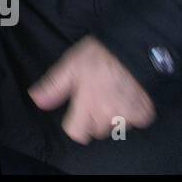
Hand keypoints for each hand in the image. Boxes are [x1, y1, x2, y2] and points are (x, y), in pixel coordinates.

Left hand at [29, 36, 155, 144]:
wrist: (131, 47)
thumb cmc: (98, 54)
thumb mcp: (69, 66)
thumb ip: (53, 87)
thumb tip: (37, 101)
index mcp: (87, 104)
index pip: (77, 134)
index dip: (76, 125)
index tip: (78, 114)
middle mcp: (108, 114)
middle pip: (97, 131)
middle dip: (95, 118)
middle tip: (97, 97)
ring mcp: (128, 115)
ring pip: (116, 127)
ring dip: (114, 117)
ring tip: (113, 95)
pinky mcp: (144, 113)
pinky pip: (137, 122)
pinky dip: (133, 113)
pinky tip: (128, 97)